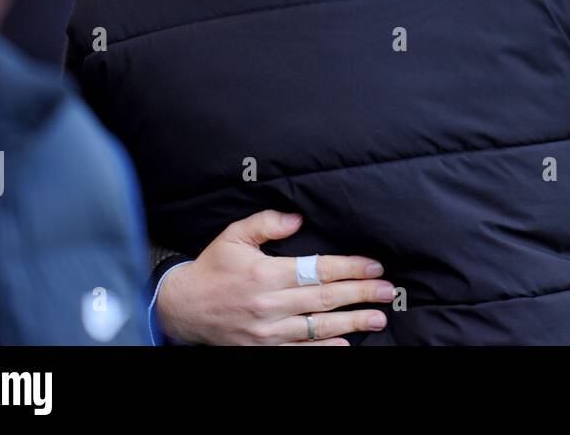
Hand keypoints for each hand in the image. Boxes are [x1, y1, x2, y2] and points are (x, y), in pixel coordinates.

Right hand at [156, 210, 395, 344]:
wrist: (181, 308)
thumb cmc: (212, 268)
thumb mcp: (234, 236)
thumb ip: (266, 223)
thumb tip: (298, 218)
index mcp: (266, 274)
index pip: (318, 270)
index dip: (350, 267)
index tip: (374, 266)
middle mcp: (270, 304)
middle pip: (325, 298)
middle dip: (360, 294)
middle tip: (387, 291)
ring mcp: (267, 331)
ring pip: (317, 327)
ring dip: (351, 323)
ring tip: (378, 318)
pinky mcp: (262, 348)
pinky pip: (298, 351)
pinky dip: (323, 350)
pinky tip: (345, 346)